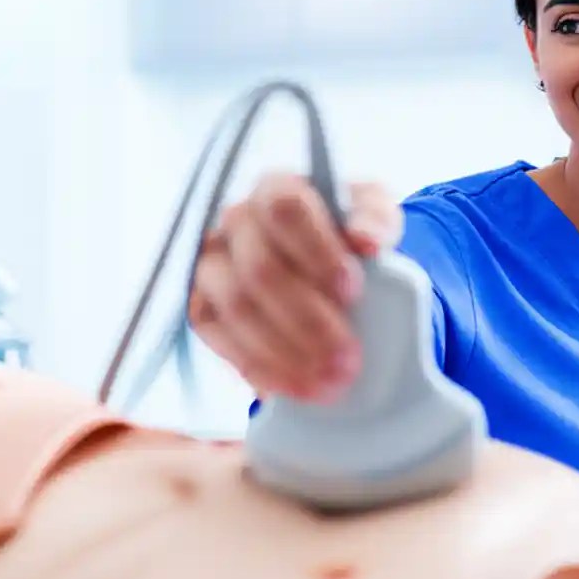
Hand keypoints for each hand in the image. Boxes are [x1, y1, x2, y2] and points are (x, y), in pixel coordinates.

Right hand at [188, 173, 401, 401]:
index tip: (352, 289)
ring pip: (239, 310)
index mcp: (276, 189)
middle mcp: (234, 222)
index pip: (286, 210)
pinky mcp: (203, 311)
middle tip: (349, 356)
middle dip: (307, 319)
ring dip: (287, 352)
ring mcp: (211, 267)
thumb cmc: (346, 237)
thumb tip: (367, 239)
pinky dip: (267, 371)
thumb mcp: (372, 219)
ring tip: (333, 381)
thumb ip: (375, 220)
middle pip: (260, 269)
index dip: (317, 250)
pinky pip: (224, 344)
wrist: (322, 269)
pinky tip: (302, 388)